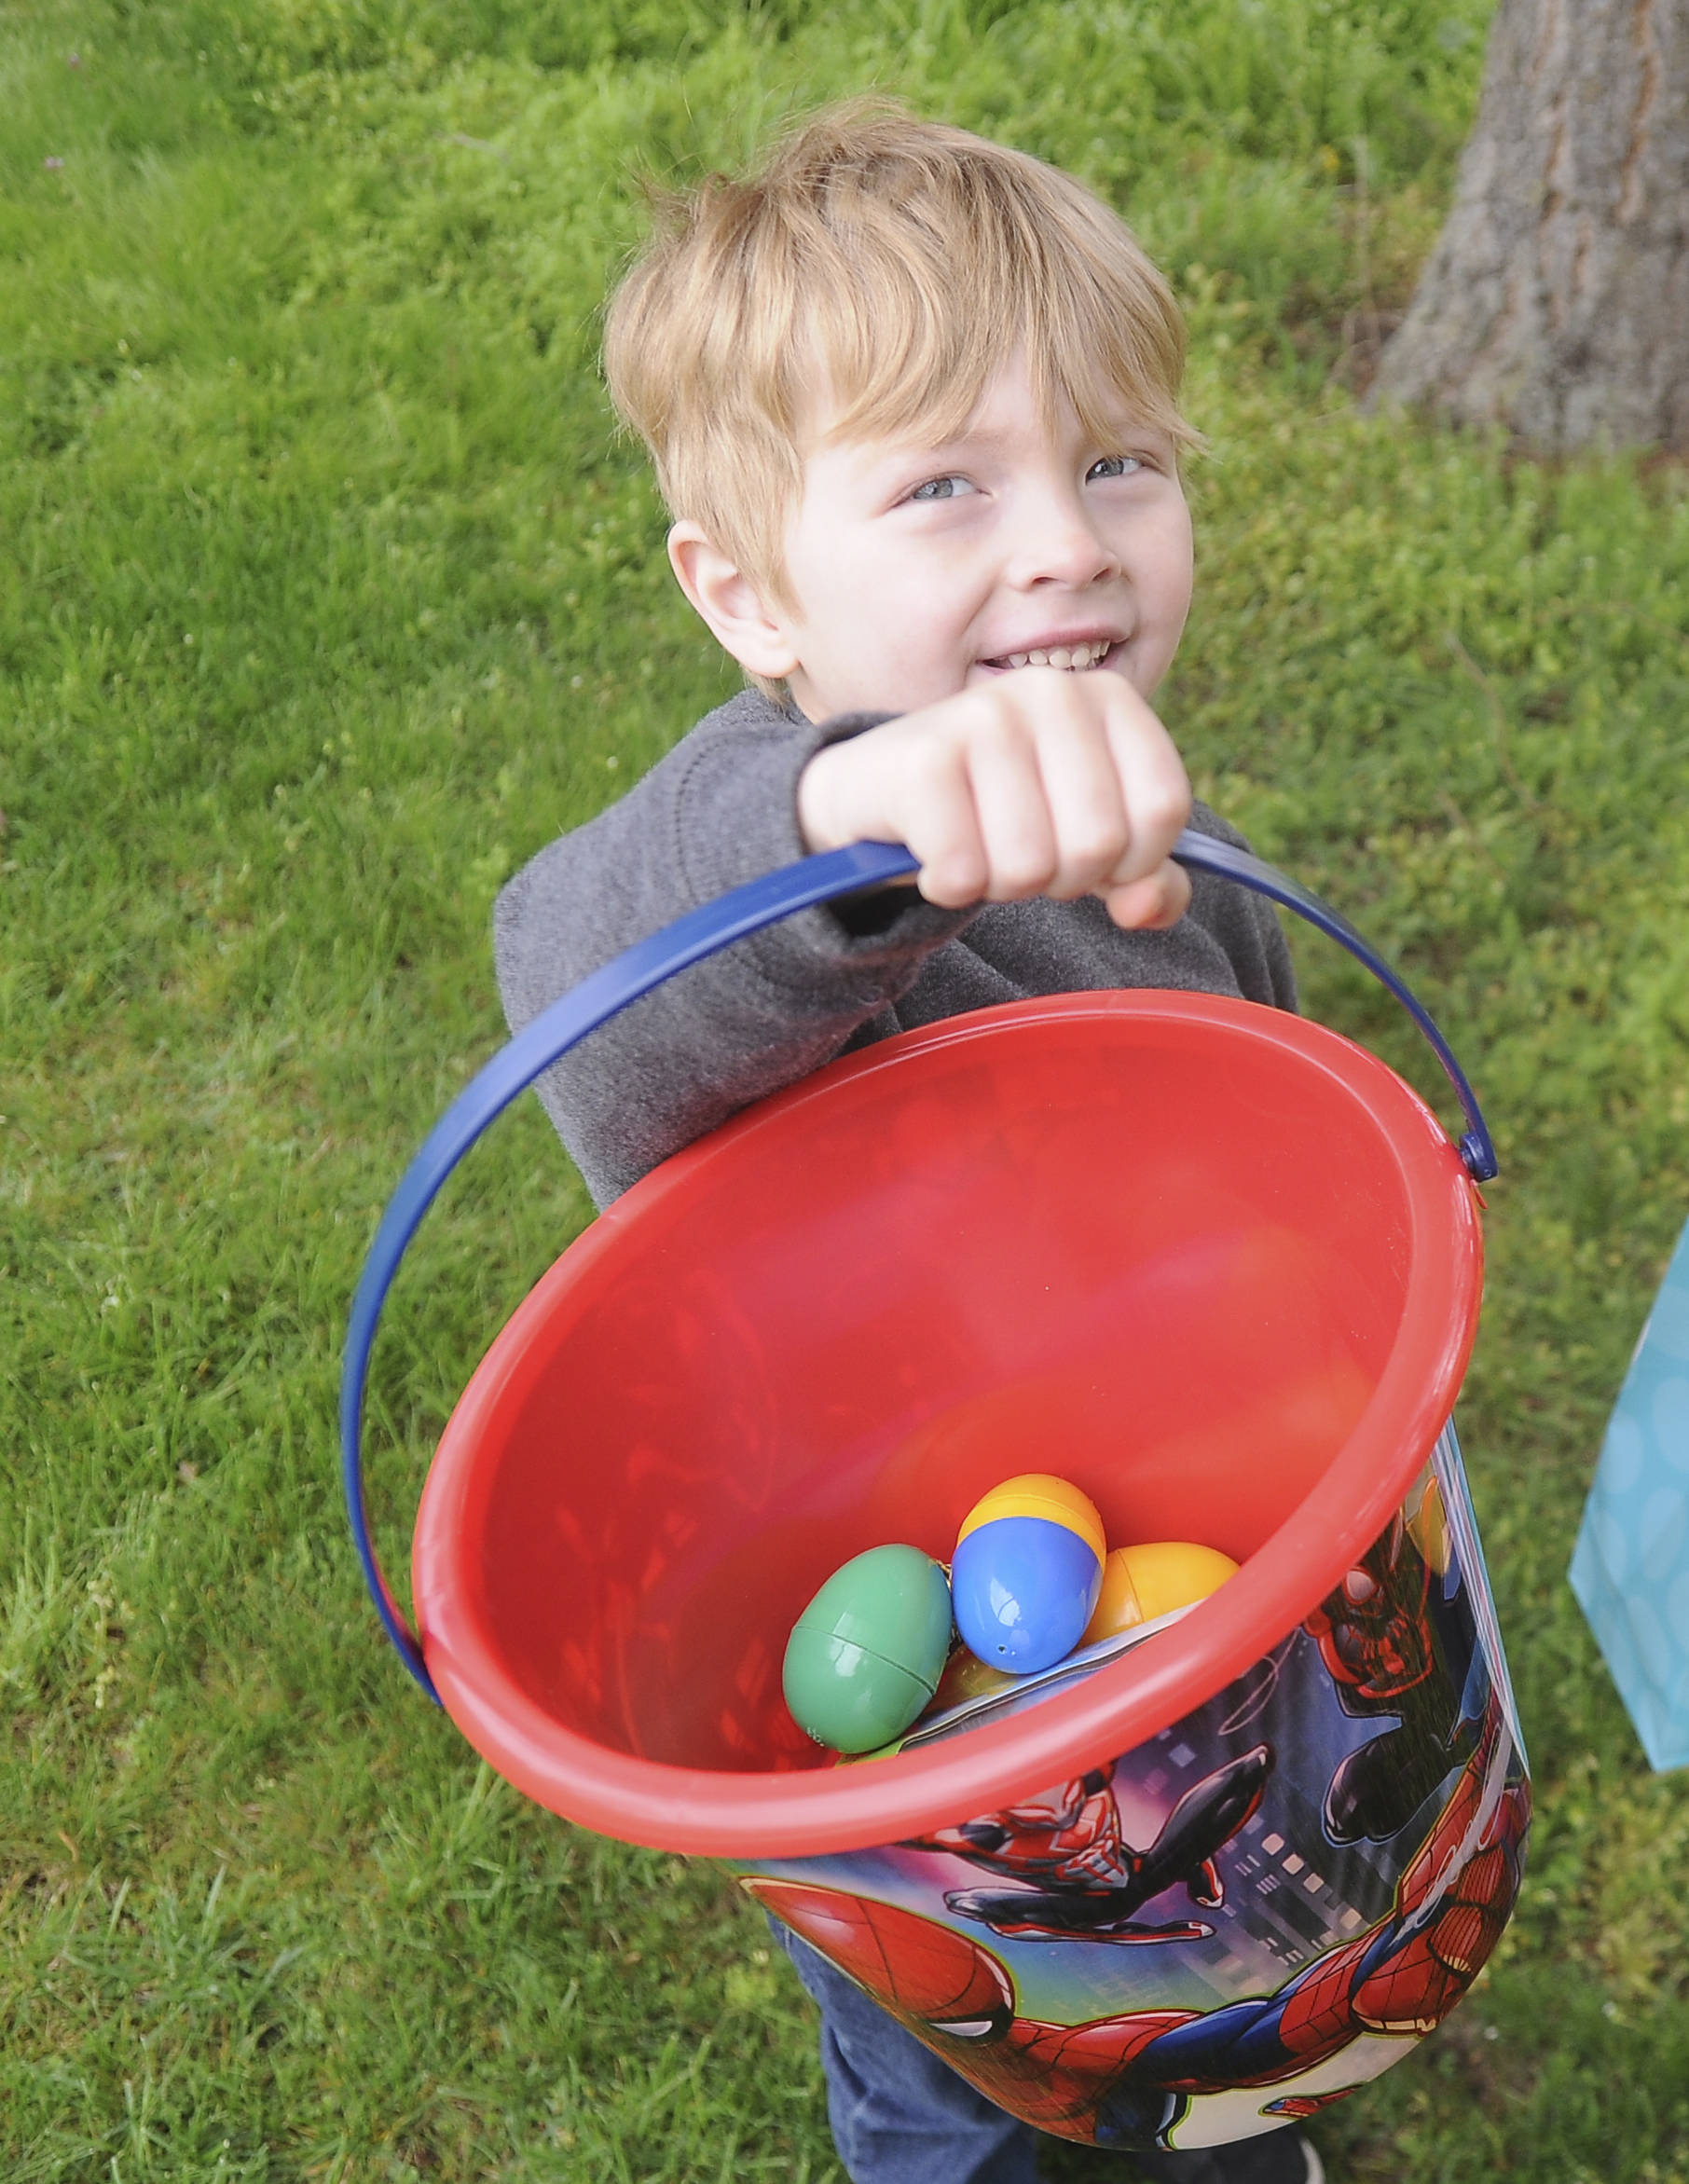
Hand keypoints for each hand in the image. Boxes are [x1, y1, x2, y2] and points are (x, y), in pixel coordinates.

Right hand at [796, 667, 1191, 929]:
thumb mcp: (1082, 837)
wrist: (879, 790)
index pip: (1164, 806)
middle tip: (1019, 852)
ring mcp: (983, 716)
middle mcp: (1050, 690)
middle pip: (1098, 842)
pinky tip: (931, 851)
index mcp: (1108, 697)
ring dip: (998, 884)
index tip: (1089, 856)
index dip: (1133, 861)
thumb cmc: (997, 811)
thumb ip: (1143, 878)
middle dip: (1060, 878)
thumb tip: (1146, 905)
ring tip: (975, 848)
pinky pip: (963, 872)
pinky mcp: (923, 759)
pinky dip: (947, 886)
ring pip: (1029, 865)